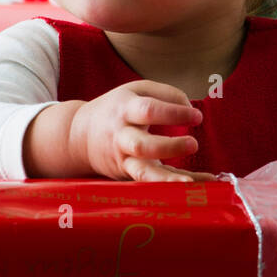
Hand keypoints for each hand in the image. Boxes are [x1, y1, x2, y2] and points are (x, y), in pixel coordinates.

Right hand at [70, 81, 216, 181]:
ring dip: (165, 179)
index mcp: (124, 110)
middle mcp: (121, 136)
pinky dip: (172, 185)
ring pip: (142, 172)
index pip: (149, 111)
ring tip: (188, 182)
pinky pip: (151, 182)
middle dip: (169, 147)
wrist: (79, 136)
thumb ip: (166, 94)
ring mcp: (123, 159)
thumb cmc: (116, 110)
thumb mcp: (136, 91)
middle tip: (193, 144)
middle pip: (142, 145)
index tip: (197, 116)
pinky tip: (194, 185)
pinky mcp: (127, 175)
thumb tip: (191, 110)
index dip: (174, 113)